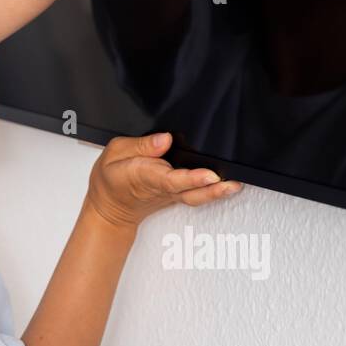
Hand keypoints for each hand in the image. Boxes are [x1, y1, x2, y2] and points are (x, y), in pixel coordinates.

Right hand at [84, 132, 241, 229]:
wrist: (110, 206)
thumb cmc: (112, 177)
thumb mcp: (114, 152)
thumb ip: (139, 145)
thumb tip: (164, 139)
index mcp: (142, 175)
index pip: (169, 178)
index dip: (190, 178)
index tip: (209, 174)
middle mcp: (159, 188)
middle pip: (188, 191)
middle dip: (210, 188)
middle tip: (231, 182)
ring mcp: (170, 196)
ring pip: (195, 197)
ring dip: (216, 193)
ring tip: (235, 184)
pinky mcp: (176, 197)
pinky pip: (196, 196)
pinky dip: (213, 192)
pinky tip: (228, 185)